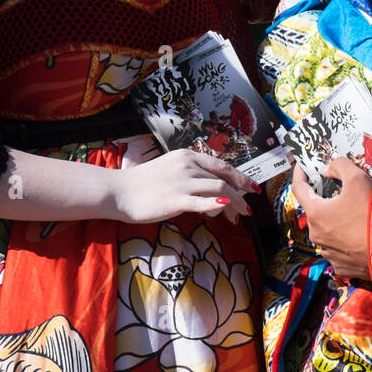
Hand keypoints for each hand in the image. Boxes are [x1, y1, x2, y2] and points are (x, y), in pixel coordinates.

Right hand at [114, 148, 256, 224]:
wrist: (119, 191)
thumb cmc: (143, 182)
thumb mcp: (170, 169)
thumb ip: (191, 174)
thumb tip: (212, 187)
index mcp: (188, 156)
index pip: (222, 165)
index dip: (240, 177)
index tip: (252, 187)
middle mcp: (188, 165)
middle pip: (225, 177)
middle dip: (242, 191)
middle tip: (250, 205)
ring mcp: (183, 182)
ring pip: (219, 189)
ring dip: (235, 203)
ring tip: (241, 215)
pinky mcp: (175, 200)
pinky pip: (203, 202)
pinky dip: (219, 205)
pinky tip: (227, 210)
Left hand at [292, 155, 371, 282]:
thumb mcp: (358, 179)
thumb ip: (340, 166)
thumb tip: (331, 167)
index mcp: (316, 213)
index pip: (299, 189)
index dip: (300, 174)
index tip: (303, 167)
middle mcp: (318, 235)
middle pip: (317, 210)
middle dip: (326, 198)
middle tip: (342, 190)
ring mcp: (329, 252)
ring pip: (328, 229)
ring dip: (337, 219)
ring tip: (356, 213)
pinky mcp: (341, 265)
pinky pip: (339, 246)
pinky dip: (346, 237)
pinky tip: (359, 232)